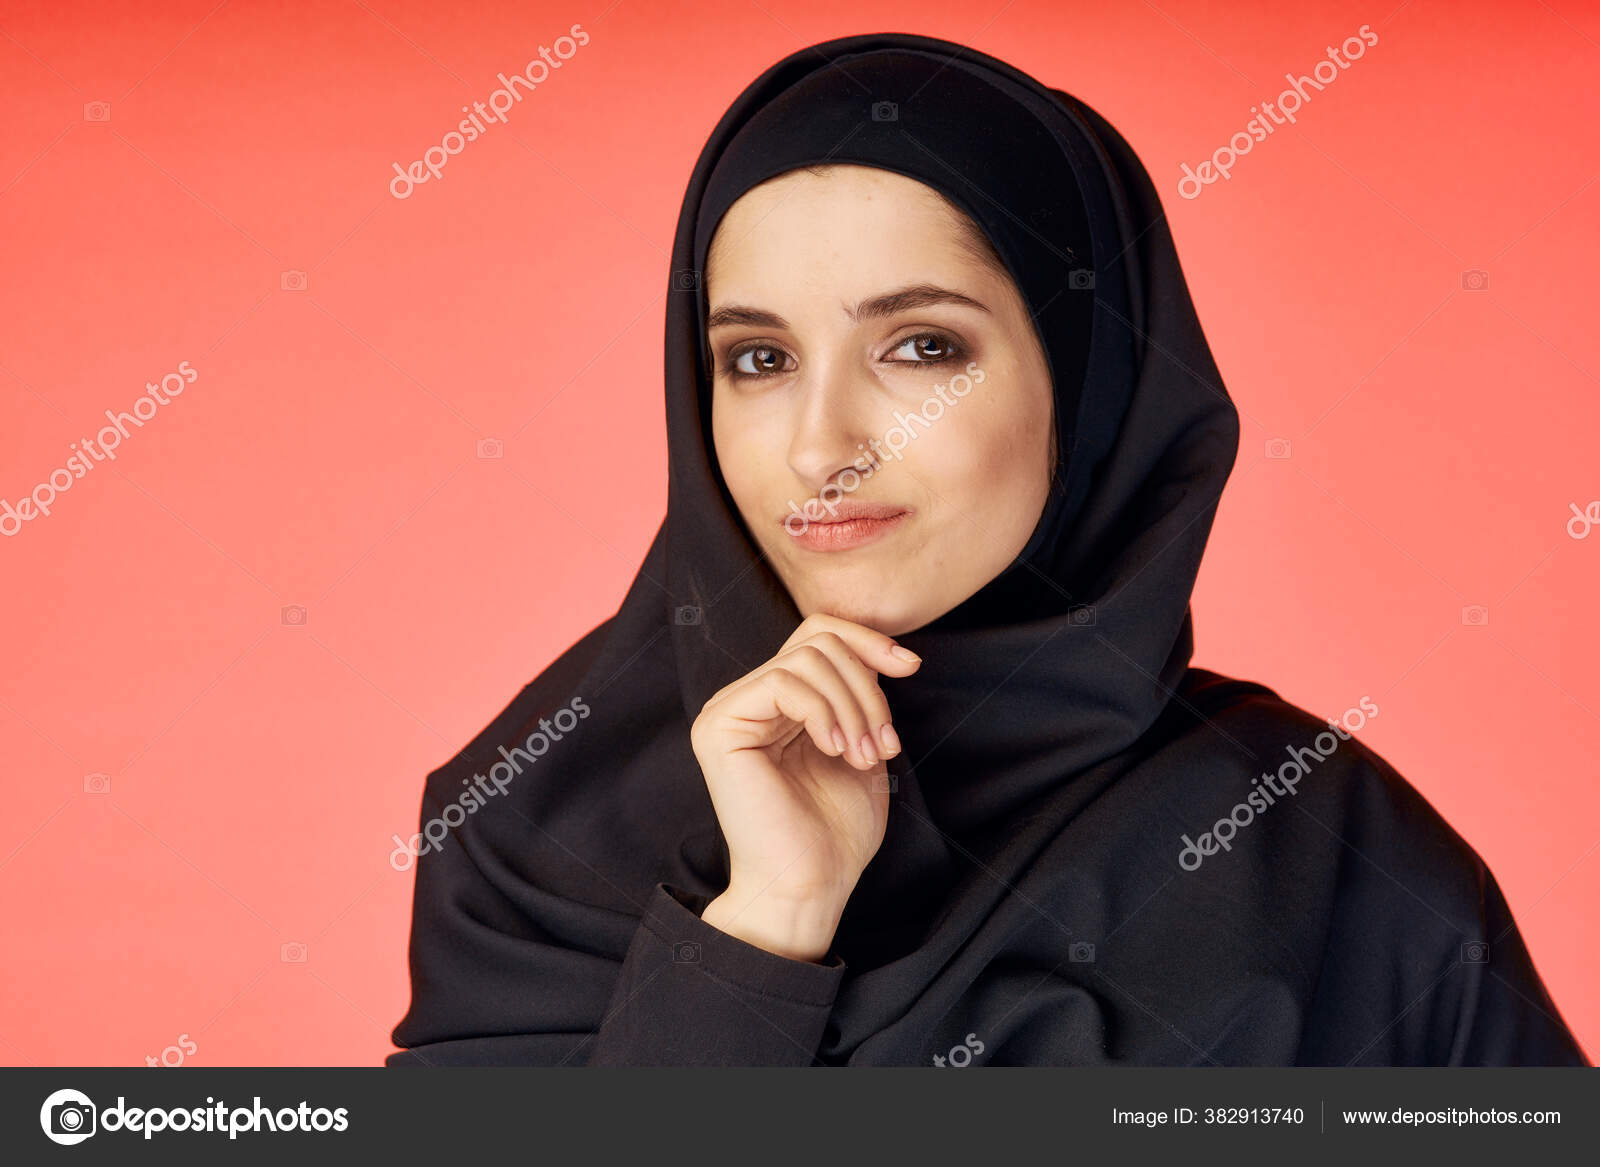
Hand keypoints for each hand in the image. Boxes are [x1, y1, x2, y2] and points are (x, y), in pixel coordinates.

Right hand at [690, 613, 921, 960]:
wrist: (808, 886)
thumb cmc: (835, 832)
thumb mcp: (860, 745)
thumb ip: (860, 696)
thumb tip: (878, 651)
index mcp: (778, 703)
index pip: (819, 635)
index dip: (868, 641)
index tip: (911, 668)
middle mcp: (748, 699)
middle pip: (818, 640)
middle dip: (867, 687)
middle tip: (883, 744)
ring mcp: (730, 710)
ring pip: (806, 659)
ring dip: (853, 707)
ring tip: (863, 755)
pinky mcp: (720, 727)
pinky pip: (782, 683)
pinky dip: (823, 711)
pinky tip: (833, 750)